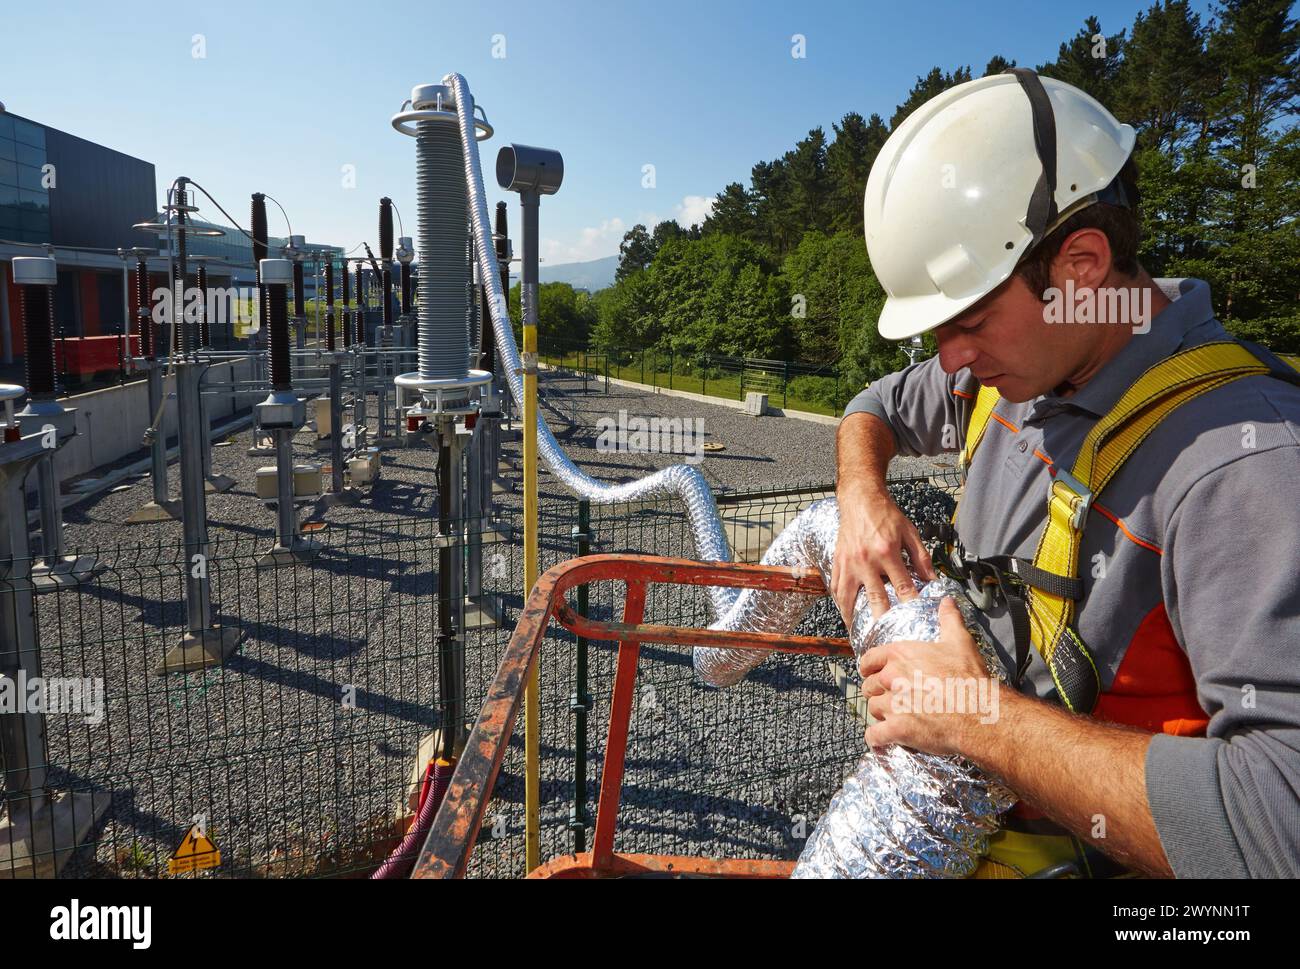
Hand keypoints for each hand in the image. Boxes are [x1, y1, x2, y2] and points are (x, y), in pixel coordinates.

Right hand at [832, 483, 933, 624]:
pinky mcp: (838, 561)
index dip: (910, 605)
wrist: (860, 499)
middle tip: (888, 638)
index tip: (915, 620)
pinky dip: (840, 603)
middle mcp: (866, 560)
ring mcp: (849, 563)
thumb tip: (933, 580)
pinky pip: (837, 587)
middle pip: (876, 599)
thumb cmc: (887, 515)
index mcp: (887, 552)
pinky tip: (846, 614)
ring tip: (860, 634)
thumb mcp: (910, 532)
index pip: (902, 587)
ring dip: (855, 618)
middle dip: (883, 620)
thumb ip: (922, 557)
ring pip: (850, 597)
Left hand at [858, 598, 995, 755]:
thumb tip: (946, 600)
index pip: (869, 659)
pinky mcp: (897, 730)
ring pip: (873, 710)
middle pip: (870, 686)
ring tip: (895, 716)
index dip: (870, 668)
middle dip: (878, 692)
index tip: (872, 673)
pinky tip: (883, 739)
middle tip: (892, 698)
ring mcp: (893, 705)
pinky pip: (874, 736)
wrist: (979, 711)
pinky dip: (877, 739)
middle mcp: (891, 677)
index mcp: (900, 654)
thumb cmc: (969, 676)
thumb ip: (948, 619)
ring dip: (881, 714)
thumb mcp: (959, 641)